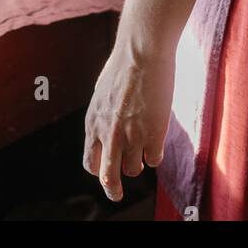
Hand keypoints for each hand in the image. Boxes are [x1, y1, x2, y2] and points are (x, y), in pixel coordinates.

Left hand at [83, 36, 174, 201]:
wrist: (142, 53)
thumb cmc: (123, 66)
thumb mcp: (102, 94)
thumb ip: (104, 116)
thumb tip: (107, 131)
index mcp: (93, 123)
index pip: (90, 163)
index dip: (99, 170)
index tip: (107, 170)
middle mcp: (109, 135)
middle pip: (107, 178)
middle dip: (112, 190)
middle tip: (117, 195)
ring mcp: (132, 137)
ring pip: (133, 170)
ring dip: (139, 164)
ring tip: (144, 150)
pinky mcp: (153, 134)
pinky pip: (154, 160)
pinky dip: (155, 154)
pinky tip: (157, 141)